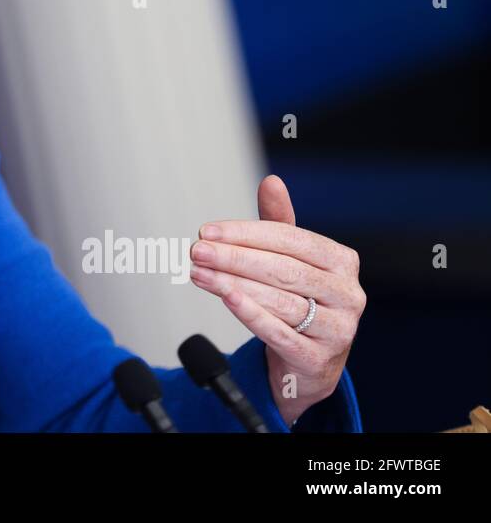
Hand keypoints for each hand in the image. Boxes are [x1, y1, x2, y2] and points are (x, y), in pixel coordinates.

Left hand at [188, 175, 364, 426]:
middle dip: (234, 257)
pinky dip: (251, 313)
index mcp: (341, 262)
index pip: (291, 239)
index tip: (207, 231)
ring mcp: (338, 329)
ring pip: (280, 299)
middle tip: (197, 251)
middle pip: (283, 269)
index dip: (246, 233)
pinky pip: (280, 333)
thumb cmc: (301, 301)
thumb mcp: (292, 260)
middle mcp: (347, 294)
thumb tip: (271, 182)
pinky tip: (226, 298)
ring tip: (199, 273)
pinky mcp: (318, 358)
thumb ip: (279, 223)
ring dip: (233, 284)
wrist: (310, 362)